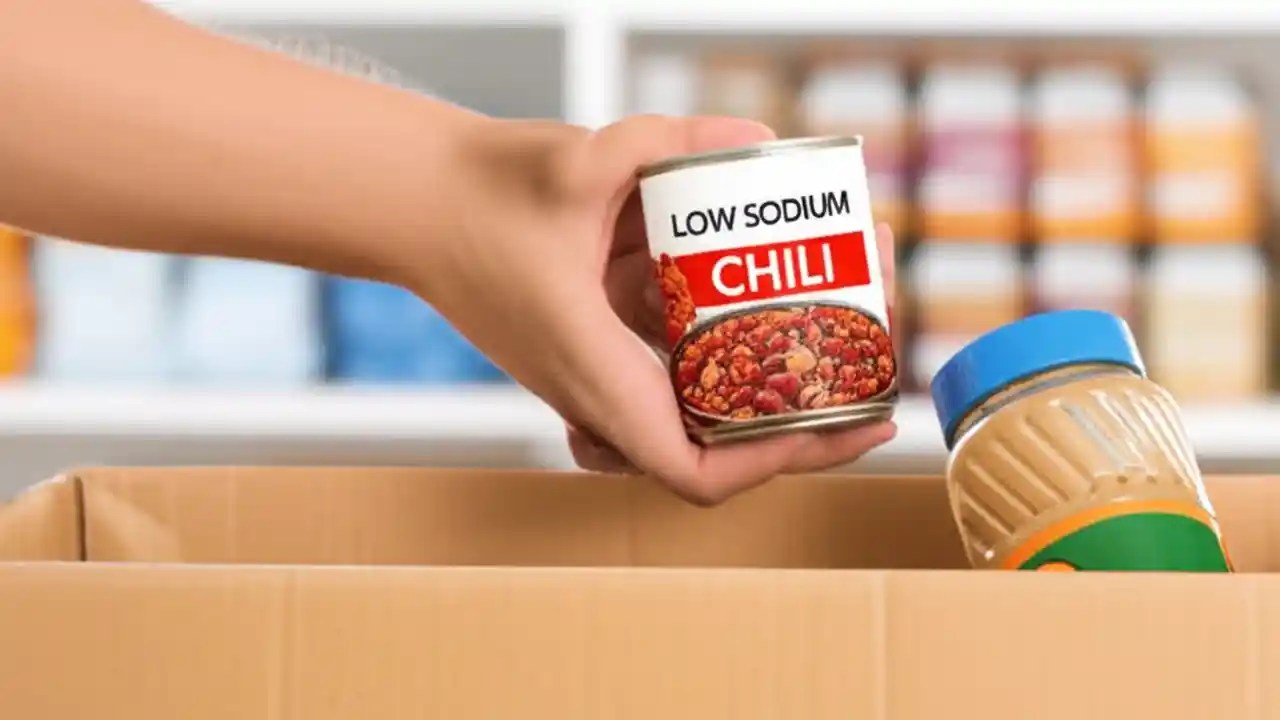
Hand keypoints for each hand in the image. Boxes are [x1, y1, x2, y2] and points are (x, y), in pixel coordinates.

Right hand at [415, 115, 897, 504]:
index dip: (777, 461)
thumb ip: (660, 143)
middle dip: (799, 412)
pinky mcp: (596, 337)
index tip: (845, 422)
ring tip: (826, 313)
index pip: (694, 469)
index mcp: (596, 373)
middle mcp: (601, 387)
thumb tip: (754, 139)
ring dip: (764, 370)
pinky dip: (716, 328)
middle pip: (717, 442)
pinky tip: (743, 275)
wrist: (413, 202)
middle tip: (865, 363)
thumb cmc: (475, 199)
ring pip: (697, 399)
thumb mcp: (573, 161)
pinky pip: (670, 354)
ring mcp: (598, 366)